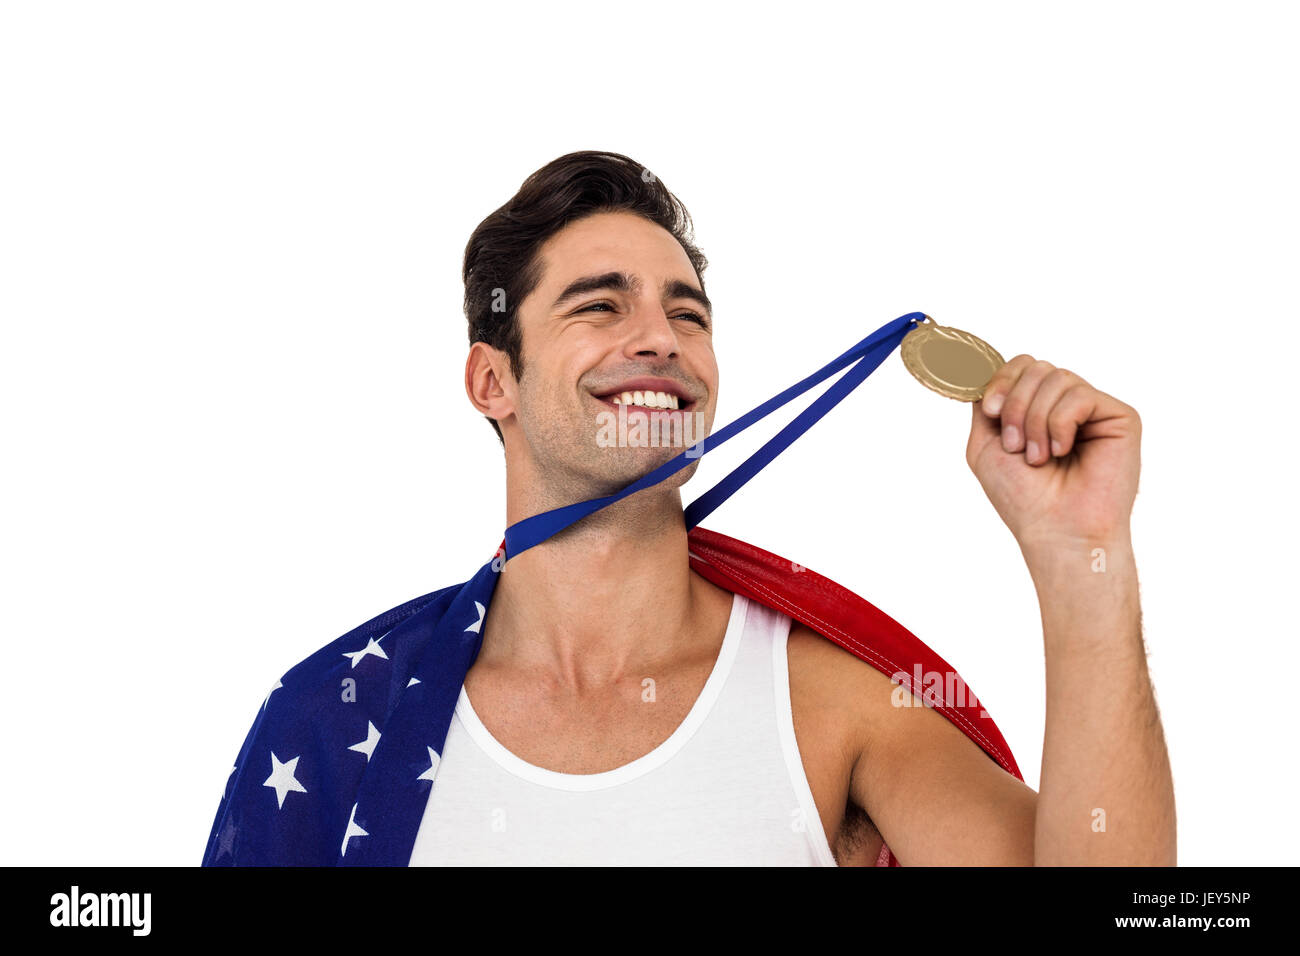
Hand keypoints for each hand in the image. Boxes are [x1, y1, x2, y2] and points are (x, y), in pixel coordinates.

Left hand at [966, 355, 1141, 551]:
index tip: (991, 411)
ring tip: (1038, 457)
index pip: (1022, 365)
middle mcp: (1067, 405)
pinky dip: (1060, 424)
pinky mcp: (1120, 417)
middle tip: (1016, 446)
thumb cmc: (1022, 497)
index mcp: (1038, 409)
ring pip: (1057, 377)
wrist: (1054, 529)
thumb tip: (984, 370)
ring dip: (1035, 420)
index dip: (1002, 380)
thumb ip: (985, 404)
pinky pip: (1080, 395)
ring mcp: (1094, 410)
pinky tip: (1062, 451)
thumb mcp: (985, 444)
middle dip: (1016, 404)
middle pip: (1036, 366)